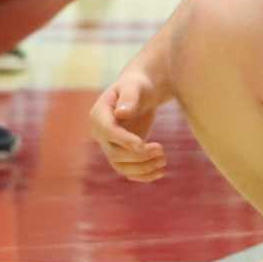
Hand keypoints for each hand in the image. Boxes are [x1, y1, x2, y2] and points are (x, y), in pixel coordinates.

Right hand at [89, 67, 168, 182]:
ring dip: (143, 168)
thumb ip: (129, 98)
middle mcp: (100, 133)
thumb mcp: (134, 86)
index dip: (124, 141)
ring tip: (163, 160)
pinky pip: (128, 171)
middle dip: (139, 156)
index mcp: (99, 115)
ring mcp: (110, 145)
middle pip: (115, 154)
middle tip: (161, 150)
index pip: (108, 132)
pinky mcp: (122, 154)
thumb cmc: (137, 85)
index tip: (144, 145)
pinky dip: (143, 176)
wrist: (141, 92)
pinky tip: (160, 172)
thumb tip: (121, 113)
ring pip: (121, 167)